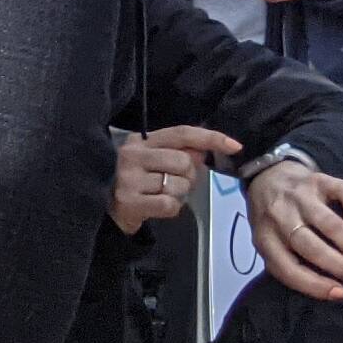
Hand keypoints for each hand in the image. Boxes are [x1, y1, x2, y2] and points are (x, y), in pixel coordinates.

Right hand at [108, 124, 236, 234]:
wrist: (107, 208)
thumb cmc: (137, 181)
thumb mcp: (155, 160)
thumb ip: (179, 151)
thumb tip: (204, 149)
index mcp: (140, 140)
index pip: (181, 133)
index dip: (210, 138)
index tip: (235, 146)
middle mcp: (132, 154)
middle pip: (184, 162)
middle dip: (188, 176)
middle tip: (174, 182)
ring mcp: (128, 177)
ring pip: (179, 185)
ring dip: (179, 194)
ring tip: (161, 194)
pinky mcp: (129, 200)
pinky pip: (169, 204)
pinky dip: (170, 209)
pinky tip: (156, 206)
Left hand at [246, 162, 342, 300]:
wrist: (266, 174)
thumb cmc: (272, 217)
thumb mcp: (268, 240)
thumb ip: (287, 260)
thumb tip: (328, 285)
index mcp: (265, 238)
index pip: (287, 269)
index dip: (315, 285)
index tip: (340, 292)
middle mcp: (280, 217)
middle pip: (310, 247)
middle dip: (338, 265)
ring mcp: (299, 197)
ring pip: (328, 223)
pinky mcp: (318, 179)